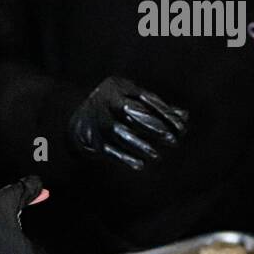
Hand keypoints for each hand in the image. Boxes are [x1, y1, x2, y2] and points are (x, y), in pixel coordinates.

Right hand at [67, 76, 187, 171]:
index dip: (165, 113)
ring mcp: (96, 119)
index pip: (146, 99)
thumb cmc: (111, 106)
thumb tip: (184, 117)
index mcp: (118, 87)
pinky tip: (140, 166)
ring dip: (140, 145)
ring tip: (157, 156)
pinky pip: (107, 148)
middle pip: (132, 113)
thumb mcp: (130, 98)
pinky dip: (124, 157)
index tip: (182, 128)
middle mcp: (105, 101)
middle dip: (154, 127)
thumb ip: (157, 108)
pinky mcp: (89, 138)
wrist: (68, 114)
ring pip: (119, 132)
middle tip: (173, 141)